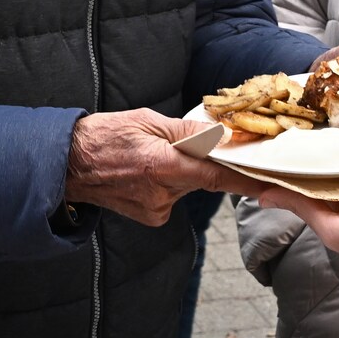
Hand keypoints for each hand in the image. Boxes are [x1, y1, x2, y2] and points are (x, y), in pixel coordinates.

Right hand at [66, 109, 263, 227]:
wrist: (66, 165)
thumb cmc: (103, 136)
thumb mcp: (146, 120)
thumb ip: (186, 132)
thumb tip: (221, 135)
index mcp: (161, 166)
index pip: (216, 176)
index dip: (246, 180)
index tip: (272, 183)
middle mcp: (162, 194)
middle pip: (203, 179)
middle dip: (201, 162)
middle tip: (178, 143)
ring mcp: (156, 209)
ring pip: (188, 187)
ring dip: (181, 171)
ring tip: (150, 157)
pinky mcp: (152, 217)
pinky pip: (174, 196)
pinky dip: (169, 183)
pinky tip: (145, 173)